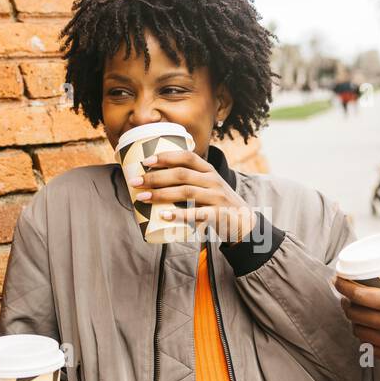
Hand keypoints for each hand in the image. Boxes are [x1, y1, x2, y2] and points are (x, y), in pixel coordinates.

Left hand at [130, 147, 256, 242]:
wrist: (244, 223)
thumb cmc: (217, 203)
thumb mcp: (208, 185)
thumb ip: (189, 180)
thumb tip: (153, 178)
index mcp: (208, 170)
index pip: (186, 157)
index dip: (166, 156)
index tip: (145, 161)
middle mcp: (213, 180)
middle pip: (181, 174)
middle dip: (155, 177)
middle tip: (135, 182)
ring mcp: (216, 197)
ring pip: (186, 192)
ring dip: (161, 194)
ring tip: (142, 198)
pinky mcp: (218, 215)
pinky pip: (197, 214)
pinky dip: (179, 215)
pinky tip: (164, 216)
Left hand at [334, 263, 379, 373]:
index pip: (360, 294)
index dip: (343, 287)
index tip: (337, 281)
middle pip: (354, 313)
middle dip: (346, 304)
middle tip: (346, 297)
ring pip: (359, 331)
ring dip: (354, 322)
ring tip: (356, 314)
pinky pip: (369, 347)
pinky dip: (365, 338)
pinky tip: (367, 331)